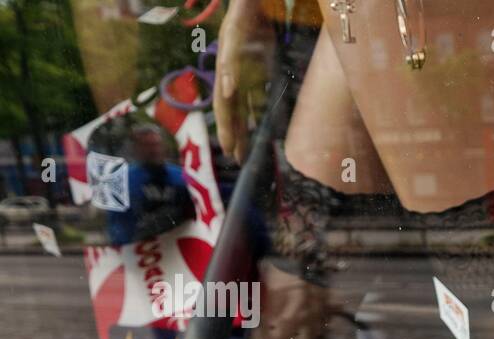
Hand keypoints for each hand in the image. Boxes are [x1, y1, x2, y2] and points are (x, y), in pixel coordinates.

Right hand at [214, 0, 274, 163]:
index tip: (228, 148)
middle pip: (233, 112)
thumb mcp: (237, 35)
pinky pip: (260, 97)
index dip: (225, 127)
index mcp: (226, 72)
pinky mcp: (261, 70)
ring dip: (246, 129)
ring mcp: (247, 75)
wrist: (253, 3)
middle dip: (234, 135)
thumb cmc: (243, 15)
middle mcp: (234, 77)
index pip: (224, 106)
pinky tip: (262, 127)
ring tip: (246, 151)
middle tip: (237, 160)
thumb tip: (227, 90)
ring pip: (245, 108)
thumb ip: (231, 61)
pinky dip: (260, 113)